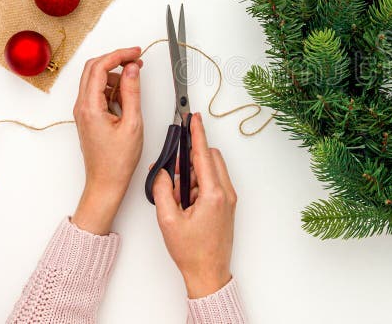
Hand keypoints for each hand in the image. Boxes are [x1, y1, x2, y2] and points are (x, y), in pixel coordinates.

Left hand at [71, 47, 143, 234]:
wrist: (106, 182)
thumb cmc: (118, 160)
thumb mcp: (132, 123)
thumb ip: (132, 92)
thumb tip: (132, 69)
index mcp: (90, 106)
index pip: (100, 67)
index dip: (119, 55)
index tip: (136, 52)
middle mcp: (82, 106)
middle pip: (93, 68)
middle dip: (115, 60)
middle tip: (136, 60)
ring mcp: (83, 111)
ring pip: (95, 79)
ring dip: (115, 74)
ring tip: (135, 81)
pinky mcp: (88, 116)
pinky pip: (98, 92)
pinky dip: (112, 87)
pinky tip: (127, 96)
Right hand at [152, 113, 236, 298]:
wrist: (209, 273)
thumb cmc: (191, 252)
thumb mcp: (168, 219)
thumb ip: (163, 190)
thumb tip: (162, 172)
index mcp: (213, 194)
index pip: (204, 154)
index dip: (197, 134)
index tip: (193, 118)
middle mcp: (226, 193)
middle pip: (210, 159)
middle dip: (191, 159)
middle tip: (173, 173)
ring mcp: (229, 199)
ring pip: (211, 171)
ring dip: (194, 175)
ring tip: (179, 197)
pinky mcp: (227, 206)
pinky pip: (213, 184)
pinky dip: (199, 185)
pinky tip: (186, 202)